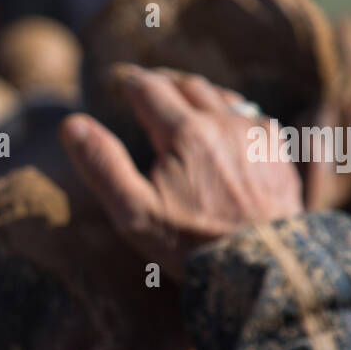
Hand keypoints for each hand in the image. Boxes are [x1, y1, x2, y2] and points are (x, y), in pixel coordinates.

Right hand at [59, 65, 303, 279]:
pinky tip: (231, 123)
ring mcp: (257, 137)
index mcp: (185, 133)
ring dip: (199, 94)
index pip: (149, 89)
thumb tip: (71, 124)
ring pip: (225, 97)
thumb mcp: (134, 213)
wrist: (263, 268)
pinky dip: (236, 113)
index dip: (126, 81)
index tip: (113, 81)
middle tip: (144, 86)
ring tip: (183, 100)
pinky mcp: (279, 156)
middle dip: (162, 82)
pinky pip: (257, 118)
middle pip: (188, 85)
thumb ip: (102, 165)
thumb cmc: (192, 244)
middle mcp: (225, 123)